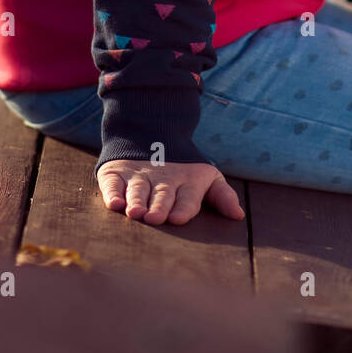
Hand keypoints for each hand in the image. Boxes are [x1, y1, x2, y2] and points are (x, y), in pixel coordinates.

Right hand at [96, 159, 244, 225]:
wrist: (151, 134)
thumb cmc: (183, 171)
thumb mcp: (207, 178)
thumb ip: (222, 196)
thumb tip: (238, 215)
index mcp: (187, 182)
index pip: (187, 196)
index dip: (183, 207)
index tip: (179, 218)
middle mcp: (162, 179)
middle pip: (161, 195)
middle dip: (159, 207)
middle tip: (156, 218)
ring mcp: (138, 176)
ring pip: (138, 190)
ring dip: (137, 201)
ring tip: (136, 213)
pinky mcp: (116, 173)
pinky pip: (113, 184)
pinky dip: (113, 192)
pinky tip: (115, 204)